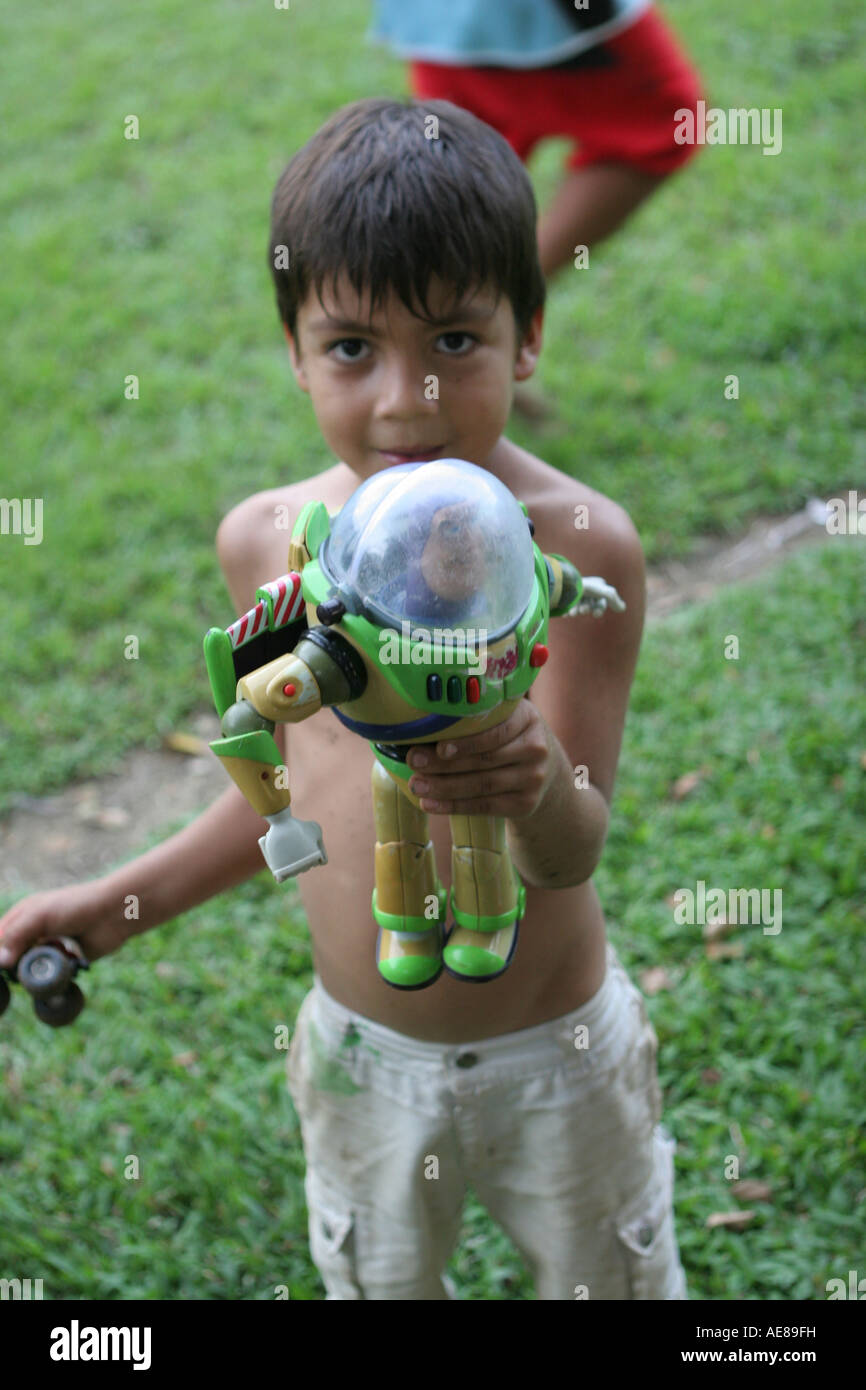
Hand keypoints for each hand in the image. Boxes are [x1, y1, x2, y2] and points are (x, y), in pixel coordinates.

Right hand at [0, 881, 128, 970]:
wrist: (112, 914)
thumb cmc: (76, 906)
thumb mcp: (40, 915)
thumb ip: (16, 935)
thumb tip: (1, 961)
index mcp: (22, 917)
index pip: (0, 938)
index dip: (0, 952)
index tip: (4, 965)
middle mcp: (33, 933)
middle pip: (12, 958)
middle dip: (16, 966)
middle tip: (26, 967)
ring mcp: (49, 948)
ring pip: (30, 969)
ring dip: (35, 972)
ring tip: (49, 963)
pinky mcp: (65, 962)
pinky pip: (51, 977)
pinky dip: (52, 977)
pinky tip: (60, 969)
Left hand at [407, 700, 553, 818]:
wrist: (543, 768)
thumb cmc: (506, 736)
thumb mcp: (502, 717)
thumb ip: (474, 717)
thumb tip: (420, 726)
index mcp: (527, 718)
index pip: (497, 731)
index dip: (467, 741)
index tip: (438, 746)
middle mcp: (536, 748)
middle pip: (485, 759)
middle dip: (445, 763)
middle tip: (414, 762)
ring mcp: (533, 778)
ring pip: (482, 785)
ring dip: (445, 787)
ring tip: (417, 786)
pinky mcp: (525, 804)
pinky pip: (485, 806)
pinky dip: (454, 806)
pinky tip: (430, 805)